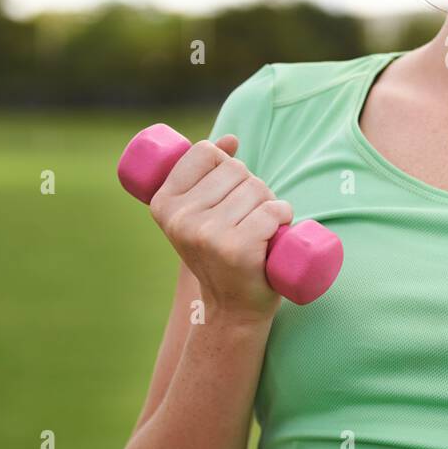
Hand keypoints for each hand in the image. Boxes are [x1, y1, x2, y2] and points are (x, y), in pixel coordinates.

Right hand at [148, 134, 290, 325]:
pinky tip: (275, 235)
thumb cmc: (220, 255)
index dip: (225, 165)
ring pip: (258, 188)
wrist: (232, 309)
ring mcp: (209, 234)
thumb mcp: (200, 214)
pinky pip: (273, 210)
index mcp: (163, 204)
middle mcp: (181, 219)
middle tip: (245, 220)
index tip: (224, 193)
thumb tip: (231, 139)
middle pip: (237, 169)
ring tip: (258, 231)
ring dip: (269, 204)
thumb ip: (207, 175)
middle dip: (251, 188)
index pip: (205, 152)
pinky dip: (284, 216)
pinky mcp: (238, 249)